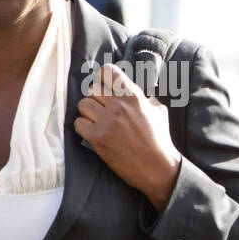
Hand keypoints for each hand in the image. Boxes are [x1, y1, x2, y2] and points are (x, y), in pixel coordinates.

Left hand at [73, 62, 180, 211]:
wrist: (158, 167)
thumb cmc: (160, 142)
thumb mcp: (159, 113)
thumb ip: (147, 100)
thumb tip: (143, 95)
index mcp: (134, 97)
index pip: (108, 72)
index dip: (102, 77)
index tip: (103, 84)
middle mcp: (119, 106)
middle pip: (92, 89)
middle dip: (96, 99)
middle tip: (103, 110)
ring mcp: (107, 121)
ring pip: (83, 105)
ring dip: (88, 113)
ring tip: (99, 122)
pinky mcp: (98, 137)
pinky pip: (79, 123)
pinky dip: (84, 128)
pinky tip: (95, 133)